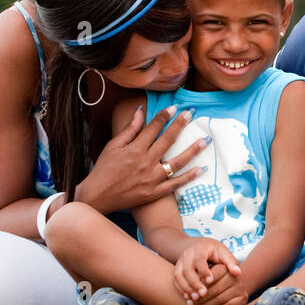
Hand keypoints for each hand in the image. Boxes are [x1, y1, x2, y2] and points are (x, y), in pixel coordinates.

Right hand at [74, 105, 206, 213]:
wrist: (98, 197)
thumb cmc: (104, 169)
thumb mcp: (113, 146)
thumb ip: (130, 129)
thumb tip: (141, 110)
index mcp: (134, 149)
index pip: (153, 128)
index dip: (164, 116)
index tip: (175, 107)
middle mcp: (145, 162)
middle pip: (167, 141)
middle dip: (180, 125)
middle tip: (192, 113)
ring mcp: (151, 179)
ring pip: (177, 162)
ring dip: (193, 151)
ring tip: (206, 141)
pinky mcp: (154, 193)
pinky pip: (175, 184)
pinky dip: (189, 177)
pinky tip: (202, 169)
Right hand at [173, 238, 241, 304]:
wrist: (199, 246)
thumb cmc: (215, 251)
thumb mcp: (224, 253)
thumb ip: (231, 262)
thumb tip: (238, 273)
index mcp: (200, 249)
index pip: (199, 259)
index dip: (204, 271)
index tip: (211, 281)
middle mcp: (188, 254)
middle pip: (187, 269)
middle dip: (194, 283)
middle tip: (203, 294)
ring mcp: (180, 262)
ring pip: (179, 275)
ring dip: (186, 288)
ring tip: (195, 299)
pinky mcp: (177, 269)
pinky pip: (175, 280)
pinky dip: (180, 289)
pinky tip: (188, 298)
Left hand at [192, 262, 249, 304]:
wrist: (233, 284)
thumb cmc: (214, 279)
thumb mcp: (208, 274)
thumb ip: (201, 277)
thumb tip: (191, 285)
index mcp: (225, 268)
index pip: (211, 277)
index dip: (198, 286)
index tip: (188, 293)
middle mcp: (235, 276)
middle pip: (215, 289)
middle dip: (200, 298)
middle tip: (189, 303)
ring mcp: (240, 287)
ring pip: (221, 298)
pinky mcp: (244, 298)